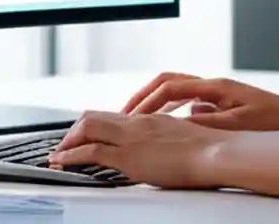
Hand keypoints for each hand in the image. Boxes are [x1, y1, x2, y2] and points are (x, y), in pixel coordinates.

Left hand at [50, 110, 229, 189]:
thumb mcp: (185, 138)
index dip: (93, 124)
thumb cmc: (211, 150)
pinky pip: (90, 151)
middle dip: (75, 131)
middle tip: (65, 144)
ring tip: (59, 154)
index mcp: (150, 120)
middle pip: (93, 116)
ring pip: (87, 128)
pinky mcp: (128, 156)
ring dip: (68, 141)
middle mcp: (136, 124)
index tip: (84, 135)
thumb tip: (169, 144)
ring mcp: (131, 138)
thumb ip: (169, 137)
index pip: (112, 116)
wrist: (218, 153)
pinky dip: (70, 156)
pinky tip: (62, 162)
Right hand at [123, 73, 278, 130]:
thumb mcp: (241, 125)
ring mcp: (218, 94)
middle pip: (167, 82)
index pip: (169, 87)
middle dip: (144, 96)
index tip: (131, 117)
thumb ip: (209, 122)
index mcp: (215, 86)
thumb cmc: (278, 122)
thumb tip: (181, 118)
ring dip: (158, 103)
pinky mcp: (223, 104)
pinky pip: (190, 103)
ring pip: (177, 92)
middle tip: (126, 114)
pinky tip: (171, 128)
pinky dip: (174, 111)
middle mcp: (214, 86)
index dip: (146, 101)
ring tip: (141, 120)